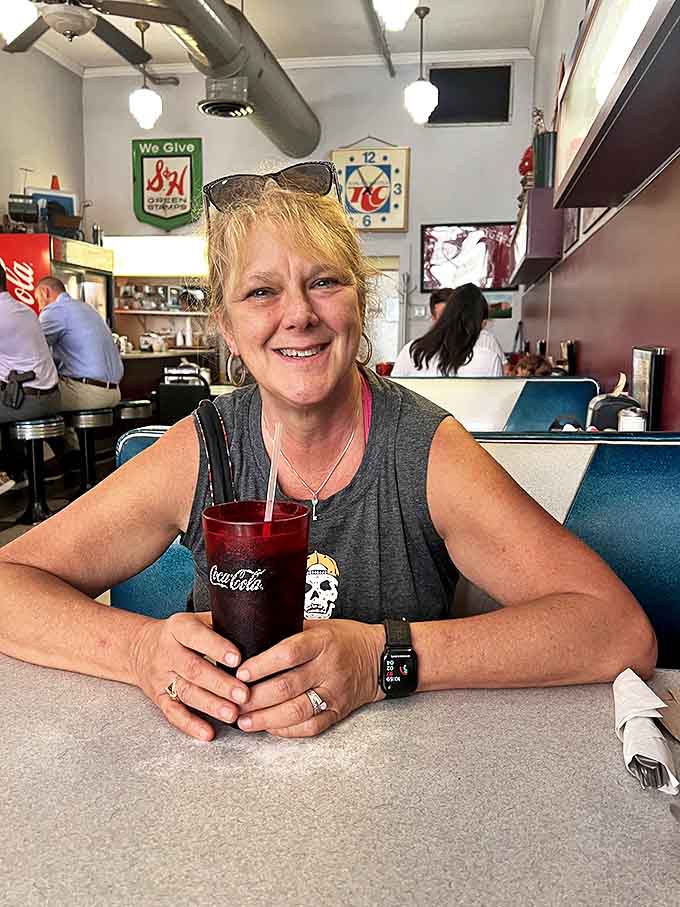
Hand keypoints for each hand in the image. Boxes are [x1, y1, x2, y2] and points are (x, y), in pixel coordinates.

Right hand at [131, 612, 250, 740]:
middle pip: (194, 669)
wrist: (139, 648)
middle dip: (220, 683)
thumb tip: (254, 631)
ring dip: (211, 705)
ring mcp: (161, 677)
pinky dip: (190, 724)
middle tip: (243, 694)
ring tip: (232, 713)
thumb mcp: (195, 619)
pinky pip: (174, 713)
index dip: (217, 647)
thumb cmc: (179, 634)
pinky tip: (208, 732)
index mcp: (178, 628)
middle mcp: (168, 652)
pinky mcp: (159, 697)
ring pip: (186, 692)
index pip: (196, 636)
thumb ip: (220, 624)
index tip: (237, 659)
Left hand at [234, 620, 384, 737]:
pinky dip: (287, 730)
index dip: (262, 664)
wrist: (381, 658)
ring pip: (297, 711)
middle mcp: (329, 668)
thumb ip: (289, 632)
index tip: (241, 672)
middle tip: (232, 701)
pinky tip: (269, 727)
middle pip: (287, 686)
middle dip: (255, 697)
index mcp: (322, 642)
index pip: (288, 653)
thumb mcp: (319, 625)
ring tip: (244, 720)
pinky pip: (311, 727)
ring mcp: (335, 693)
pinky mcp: (338, 712)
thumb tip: (251, 637)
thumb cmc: (345, 638)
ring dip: (266, 718)